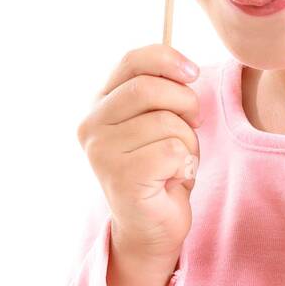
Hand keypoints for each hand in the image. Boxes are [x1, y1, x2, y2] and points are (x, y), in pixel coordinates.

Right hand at [76, 44, 200, 268]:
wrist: (152, 225)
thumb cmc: (160, 168)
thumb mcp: (159, 119)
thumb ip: (161, 90)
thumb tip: (185, 69)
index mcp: (99, 104)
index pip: (132, 61)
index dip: (168, 59)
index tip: (193, 73)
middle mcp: (91, 125)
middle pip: (150, 88)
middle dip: (185, 103)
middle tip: (193, 124)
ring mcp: (101, 152)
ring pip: (167, 123)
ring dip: (188, 142)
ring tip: (175, 162)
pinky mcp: (120, 177)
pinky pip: (173, 152)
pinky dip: (185, 165)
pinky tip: (172, 180)